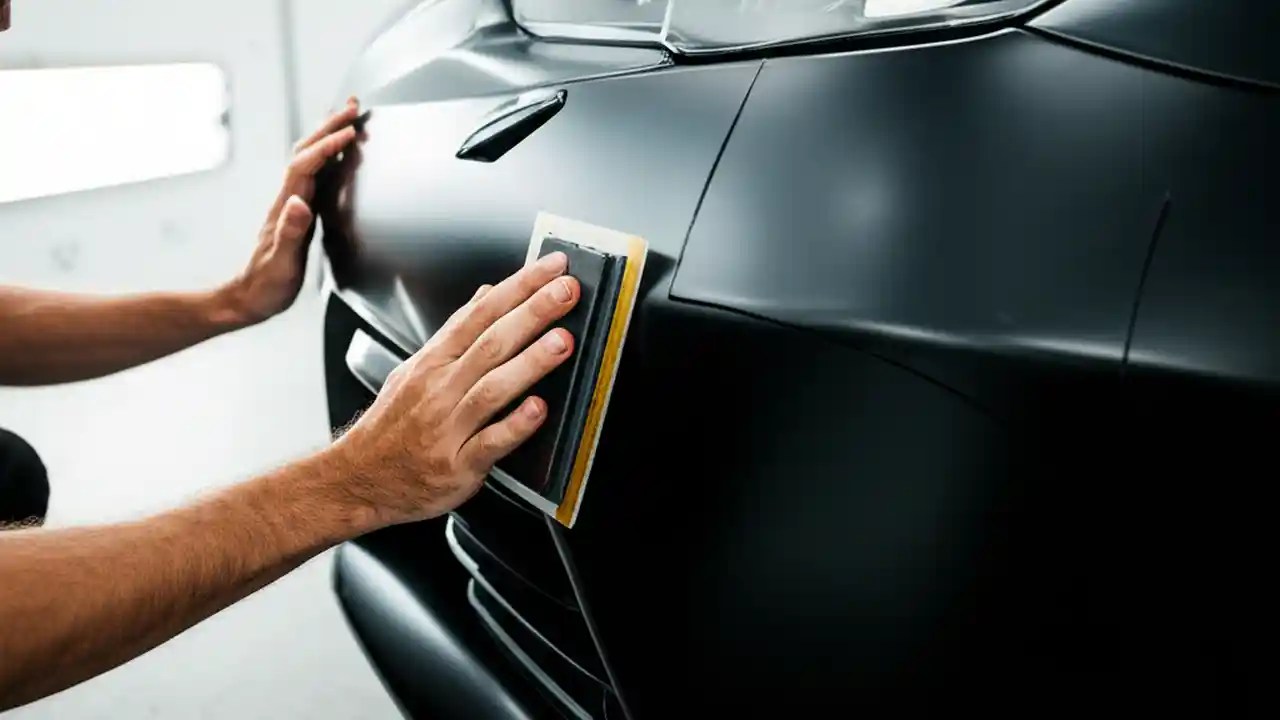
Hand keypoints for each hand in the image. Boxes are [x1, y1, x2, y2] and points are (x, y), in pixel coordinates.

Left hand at [223, 98, 362, 324]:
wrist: (249, 297)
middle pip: (306, 151)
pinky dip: (329, 155)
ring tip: (348, 117)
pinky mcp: (300, 212)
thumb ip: (290, 232)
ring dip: (328, 134)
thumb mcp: (281, 263)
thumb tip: (300, 202)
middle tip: (352, 106)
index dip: (327, 147)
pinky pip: (316, 173)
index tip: (349, 133)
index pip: (305, 166)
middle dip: (329, 126)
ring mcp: (293, 204)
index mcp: (287, 209)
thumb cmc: (267, 285)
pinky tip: (340, 153)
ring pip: (310, 157)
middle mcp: (289, 200)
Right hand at [326, 251, 580, 528]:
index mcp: (433, 361)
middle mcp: (440, 389)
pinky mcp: (457, 466)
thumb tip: (488, 293)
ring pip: (492, 388)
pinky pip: (489, 444)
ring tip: (562, 341)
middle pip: (491, 343)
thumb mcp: (415, 368)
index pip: (481, 312)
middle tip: (567, 290)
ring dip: (529, 362)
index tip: (552, 267)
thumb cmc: (391, 426)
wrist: (357, 481)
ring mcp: (448, 427)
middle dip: (532, 312)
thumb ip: (455, 332)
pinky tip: (537, 409)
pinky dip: (514, 426)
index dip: (519, 286)